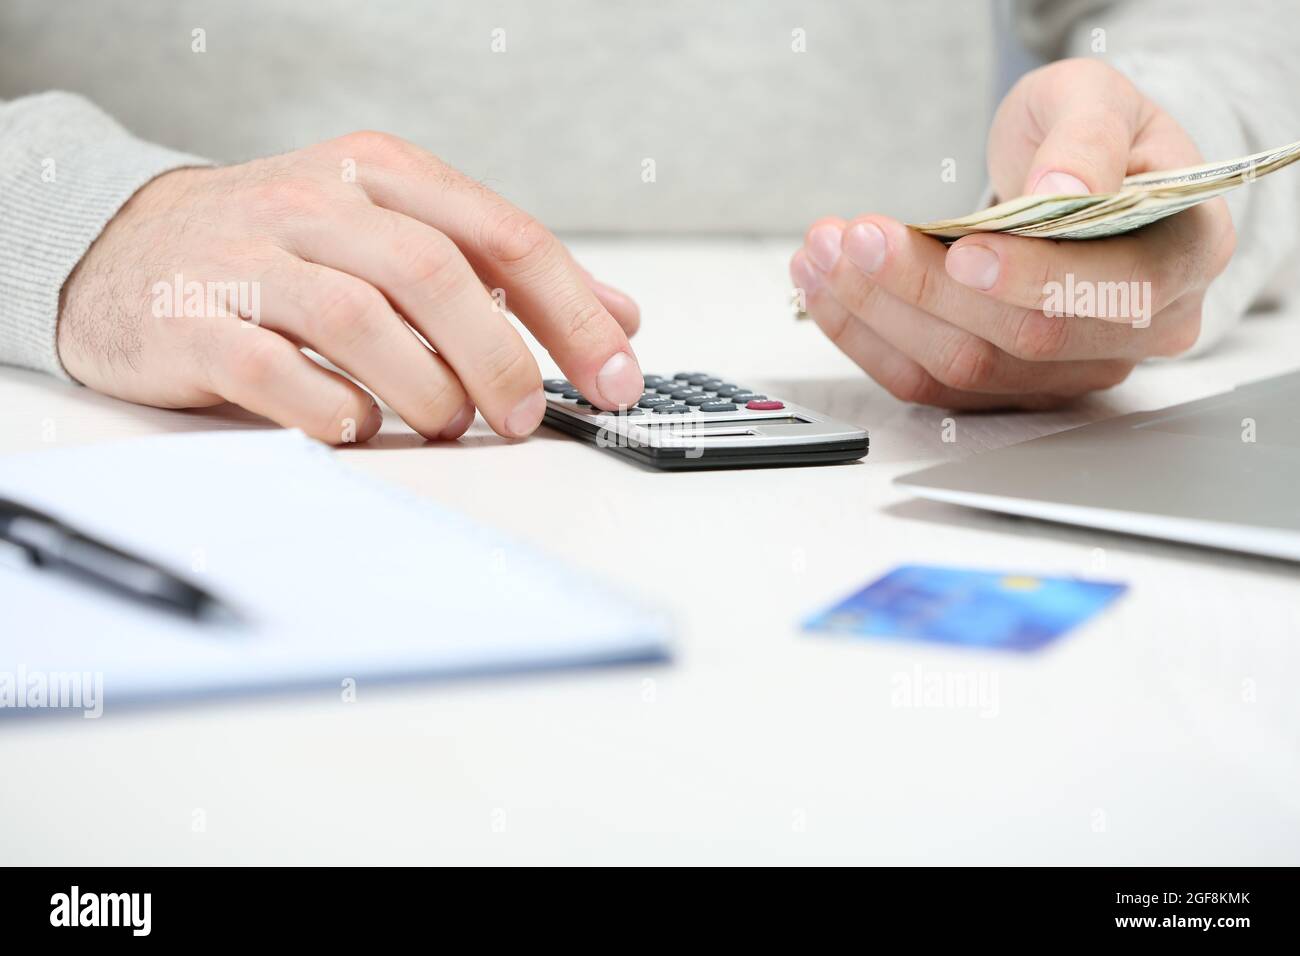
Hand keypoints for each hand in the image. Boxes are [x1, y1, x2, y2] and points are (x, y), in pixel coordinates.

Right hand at [57, 131, 643, 442]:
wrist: (128, 249)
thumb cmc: (288, 252)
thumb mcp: (399, 235)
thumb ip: (506, 272)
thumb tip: (618, 316)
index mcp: (381, 176)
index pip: (503, 235)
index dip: (574, 312)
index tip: (618, 376)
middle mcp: (315, 205)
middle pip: (433, 274)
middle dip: (499, 358)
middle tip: (524, 415)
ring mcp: (247, 260)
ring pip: (359, 320)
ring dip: (424, 389)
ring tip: (444, 422)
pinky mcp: (191, 322)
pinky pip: (273, 373)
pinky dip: (334, 410)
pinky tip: (357, 424)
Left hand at [791, 58, 1235, 409]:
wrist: (1071, 173)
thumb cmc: (1090, 135)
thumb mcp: (1097, 100)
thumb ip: (1086, 139)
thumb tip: (1060, 192)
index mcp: (1185, 253)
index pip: (1117, 291)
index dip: (1033, 279)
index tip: (958, 249)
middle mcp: (1138, 329)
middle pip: (1028, 340)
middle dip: (926, 290)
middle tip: (854, 237)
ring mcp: (1071, 370)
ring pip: (966, 369)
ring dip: (877, 314)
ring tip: (821, 253)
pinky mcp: (1008, 387)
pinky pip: (929, 383)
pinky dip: (866, 337)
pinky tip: (825, 288)